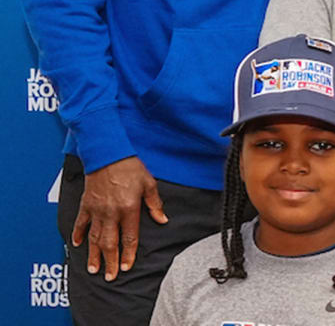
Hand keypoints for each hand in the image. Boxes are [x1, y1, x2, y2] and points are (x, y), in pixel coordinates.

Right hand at [71, 157, 168, 281]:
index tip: (126, 267)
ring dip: (94, 254)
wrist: (108, 154)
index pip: (129, 238)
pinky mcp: (86, 204)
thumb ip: (155, 205)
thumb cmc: (130, 167)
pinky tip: (76, 245)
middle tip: (109, 276)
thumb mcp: (149, 184)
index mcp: (129, 209)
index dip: (128, 254)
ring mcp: (97, 210)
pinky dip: (78, 234)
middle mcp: (111, 212)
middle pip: (110, 243)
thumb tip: (162, 220)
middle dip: (110, 261)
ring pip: (94, 237)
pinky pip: (81, 223)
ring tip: (93, 269)